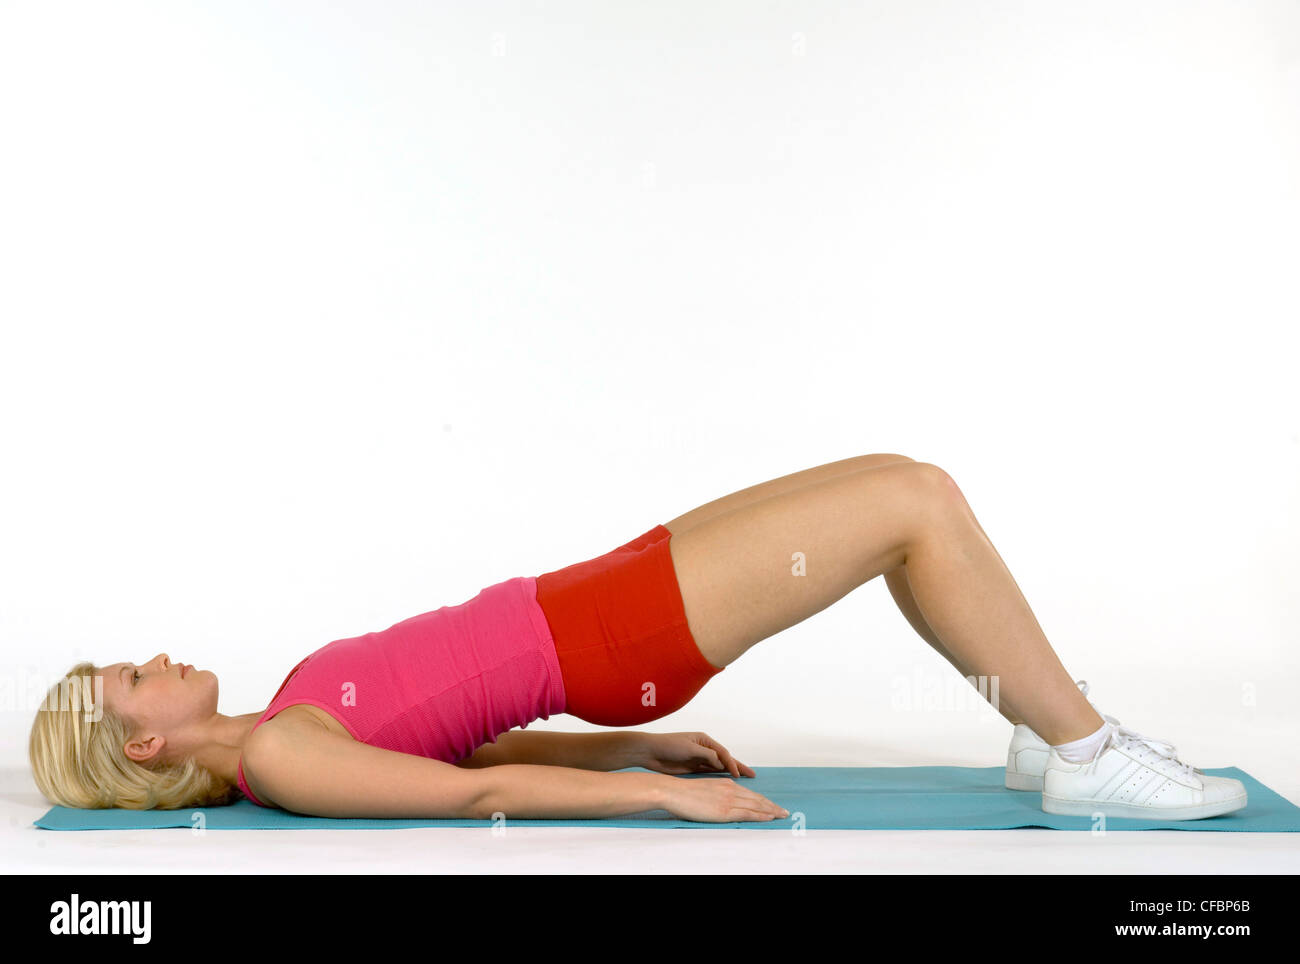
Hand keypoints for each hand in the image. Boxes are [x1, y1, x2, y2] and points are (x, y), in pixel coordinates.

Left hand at [634, 731, 756, 777]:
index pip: (723, 753)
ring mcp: (698, 759)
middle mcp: (704, 749)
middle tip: (752, 775)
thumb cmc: (668, 745)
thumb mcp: (690, 748)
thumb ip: (707, 755)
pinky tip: (726, 783)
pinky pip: (709, 773)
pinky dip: (718, 777)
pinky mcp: (692, 768)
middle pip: (724, 759)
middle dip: (737, 767)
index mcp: (704, 740)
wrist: (650, 752)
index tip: (738, 775)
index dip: (732, 764)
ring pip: (718, 767)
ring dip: (730, 773)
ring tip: (744, 780)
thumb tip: (721, 764)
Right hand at [658, 774, 788, 822]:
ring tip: (782, 815)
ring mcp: (729, 800)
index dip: (763, 800)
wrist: (674, 791)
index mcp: (726, 784)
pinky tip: (769, 817)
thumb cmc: (684, 793)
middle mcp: (731, 790)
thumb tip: (722, 802)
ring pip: (756, 805)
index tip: (772, 805)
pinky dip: (761, 815)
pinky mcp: (725, 810)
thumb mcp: (705, 789)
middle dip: (772, 806)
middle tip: (784, 811)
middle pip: (757, 799)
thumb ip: (717, 794)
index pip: (750, 794)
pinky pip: (748, 813)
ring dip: (771, 810)